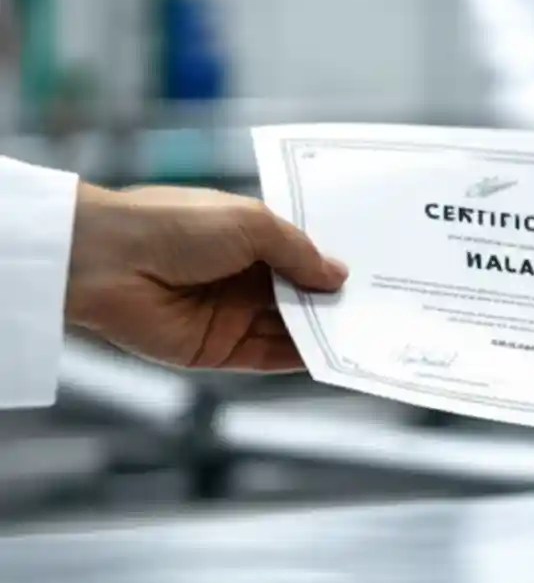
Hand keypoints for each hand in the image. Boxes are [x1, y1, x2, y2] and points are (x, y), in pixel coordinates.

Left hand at [66, 182, 347, 371]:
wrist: (104, 261)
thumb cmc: (171, 225)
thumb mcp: (251, 224)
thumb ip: (298, 252)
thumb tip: (338, 275)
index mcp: (248, 238)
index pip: (302, 256)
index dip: (334, 265)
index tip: (374, 274)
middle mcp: (242, 278)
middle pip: (301, 296)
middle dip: (336, 302)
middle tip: (380, 307)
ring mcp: (230, 315)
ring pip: (290, 328)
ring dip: (324, 332)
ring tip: (366, 333)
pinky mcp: (217, 350)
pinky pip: (268, 357)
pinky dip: (299, 359)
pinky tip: (331, 355)